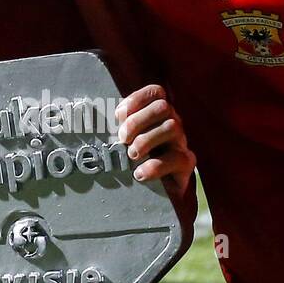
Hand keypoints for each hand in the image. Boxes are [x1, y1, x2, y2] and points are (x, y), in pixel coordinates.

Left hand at [115, 83, 195, 198]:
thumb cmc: (138, 160)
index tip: (118, 115)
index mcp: (158, 114)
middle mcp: (172, 123)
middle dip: (137, 121)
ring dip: (146, 140)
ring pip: (171, 127)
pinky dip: (155, 166)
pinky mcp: (186, 162)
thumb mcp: (126, 142)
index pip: (156, 92)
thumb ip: (118, 130)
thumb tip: (97, 126)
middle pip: (162, 107)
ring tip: (132, 155)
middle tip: (122, 139)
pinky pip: (177, 158)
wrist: (161, 190)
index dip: (136, 99)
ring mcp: (181, 141)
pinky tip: (140, 174)